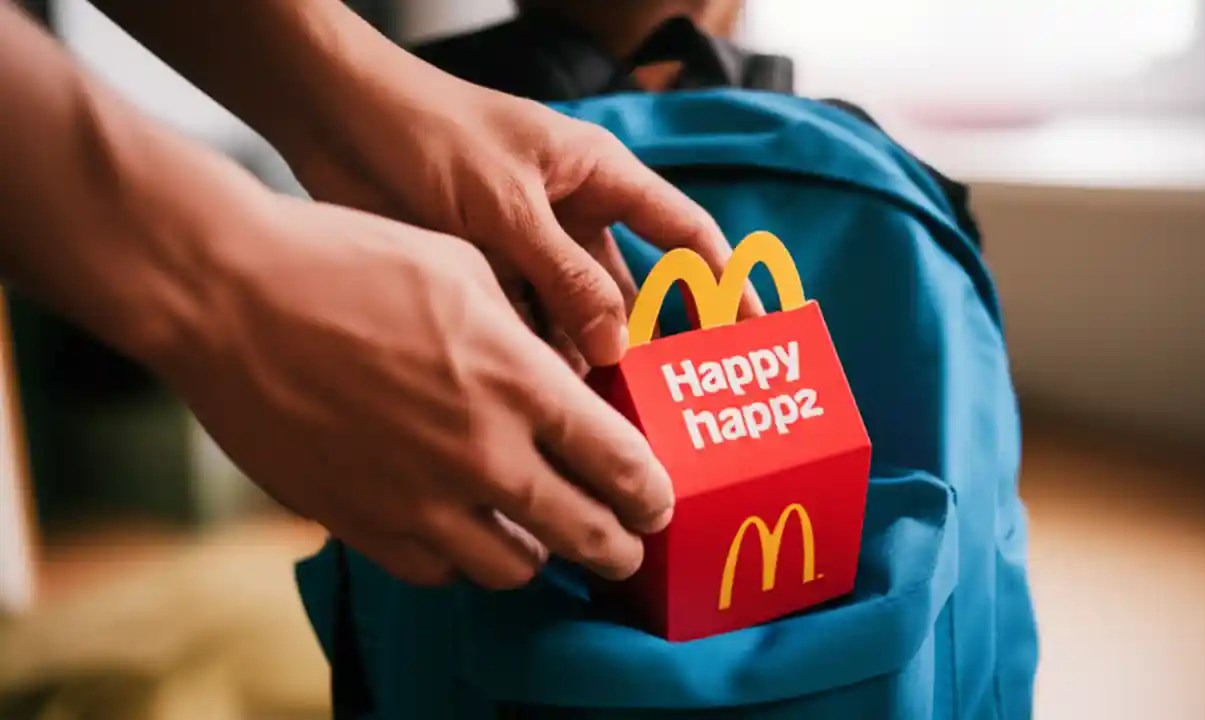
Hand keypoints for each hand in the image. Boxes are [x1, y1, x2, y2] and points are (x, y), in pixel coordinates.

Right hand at [159, 196, 674, 587]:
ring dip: (539, 553)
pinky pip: (437, 571)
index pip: (621, 465)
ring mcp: (421, 501)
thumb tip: (561, 378)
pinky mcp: (362, 523)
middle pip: (586, 534)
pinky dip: (460, 557)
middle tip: (625, 544)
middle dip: (619, 545)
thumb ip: (527, 338)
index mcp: (520, 384)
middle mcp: (483, 456)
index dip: (652, 493)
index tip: (659, 501)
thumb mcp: (466, 270)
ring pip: (513, 568)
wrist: (231, 296)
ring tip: (538, 534)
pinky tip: (458, 527)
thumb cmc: (350, 262)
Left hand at [281, 62, 762, 369]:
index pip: (684, 232)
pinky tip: (547, 403)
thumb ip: (562, 275)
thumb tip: (617, 348)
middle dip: (649, 345)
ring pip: (578, 319)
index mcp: (600, 177)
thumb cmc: (429, 134)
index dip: (725, 282)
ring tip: (610, 423)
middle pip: (632, 291)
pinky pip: (527, 327)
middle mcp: (573, 218)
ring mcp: (530, 250)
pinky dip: (538, 361)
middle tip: (672, 407)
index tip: (758, 332)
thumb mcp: (506, 203)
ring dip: (589, 363)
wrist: (334, 121)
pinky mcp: (488, 276)